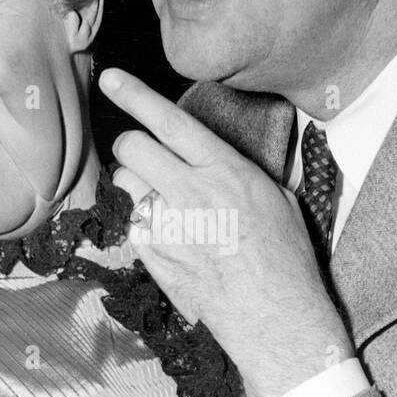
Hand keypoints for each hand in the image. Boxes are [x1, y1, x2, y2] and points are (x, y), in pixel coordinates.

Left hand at [101, 68, 354, 396]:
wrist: (276, 317)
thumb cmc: (285, 258)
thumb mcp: (276, 197)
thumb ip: (237, 169)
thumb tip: (215, 154)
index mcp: (226, 170)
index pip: (169, 121)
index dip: (135, 95)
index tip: (111, 79)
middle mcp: (192, 193)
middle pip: (132, 148)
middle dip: (134, 148)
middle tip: (147, 160)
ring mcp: (168, 226)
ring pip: (125, 184)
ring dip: (136, 186)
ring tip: (165, 203)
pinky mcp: (154, 257)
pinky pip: (132, 224)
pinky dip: (143, 225)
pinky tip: (172, 238)